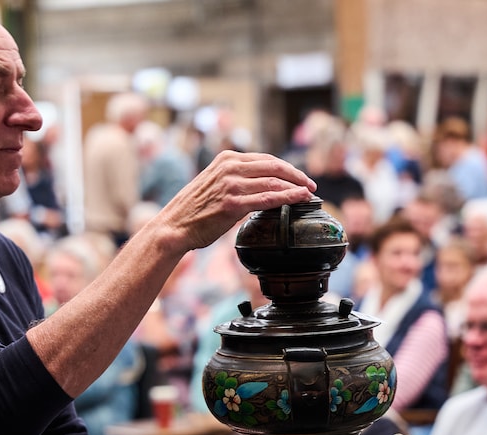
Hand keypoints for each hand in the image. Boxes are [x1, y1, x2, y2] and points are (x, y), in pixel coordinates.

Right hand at [160, 151, 314, 249]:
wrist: (175, 225)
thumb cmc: (195, 209)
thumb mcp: (216, 182)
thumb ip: (238, 179)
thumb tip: (264, 185)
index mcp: (227, 159)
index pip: (267, 158)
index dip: (288, 168)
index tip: (301, 177)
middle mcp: (230, 167)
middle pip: (274, 167)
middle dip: (297, 175)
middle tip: (311, 184)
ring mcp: (231, 184)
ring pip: (274, 182)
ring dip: (296, 188)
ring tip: (309, 194)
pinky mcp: (232, 203)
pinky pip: (267, 198)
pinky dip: (287, 198)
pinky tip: (299, 199)